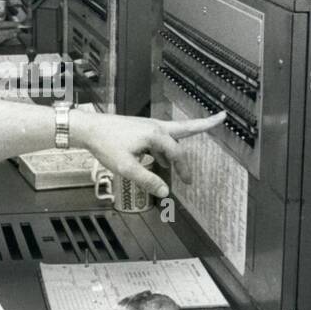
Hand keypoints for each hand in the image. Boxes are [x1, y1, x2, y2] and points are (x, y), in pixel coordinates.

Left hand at [0, 10, 20, 46]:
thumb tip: (2, 13)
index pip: (5, 24)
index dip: (11, 24)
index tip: (17, 23)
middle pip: (6, 31)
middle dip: (13, 31)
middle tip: (20, 30)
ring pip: (3, 36)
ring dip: (9, 35)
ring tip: (15, 33)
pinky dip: (1, 40)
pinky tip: (5, 37)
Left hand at [72, 109, 226, 198]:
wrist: (88, 128)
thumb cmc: (106, 145)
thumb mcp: (126, 167)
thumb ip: (147, 180)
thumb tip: (165, 192)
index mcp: (155, 134)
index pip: (177, 153)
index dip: (183, 169)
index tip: (186, 183)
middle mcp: (156, 126)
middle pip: (185, 127)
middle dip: (204, 124)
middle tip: (221, 117)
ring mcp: (148, 126)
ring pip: (173, 133)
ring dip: (182, 142)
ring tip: (193, 147)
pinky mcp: (141, 128)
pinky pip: (160, 138)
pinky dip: (165, 148)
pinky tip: (160, 160)